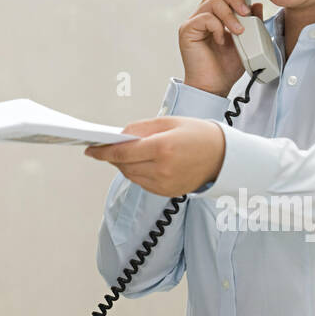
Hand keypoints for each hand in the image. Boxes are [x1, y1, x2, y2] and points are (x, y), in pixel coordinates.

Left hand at [84, 116, 224, 196]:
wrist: (223, 156)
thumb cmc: (197, 134)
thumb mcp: (168, 122)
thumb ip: (140, 129)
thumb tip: (119, 136)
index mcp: (163, 148)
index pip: (123, 153)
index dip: (103, 152)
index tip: (90, 149)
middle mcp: (163, 169)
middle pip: (124, 165)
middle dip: (112, 156)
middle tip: (104, 147)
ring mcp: (165, 184)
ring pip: (131, 176)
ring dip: (123, 165)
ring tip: (124, 154)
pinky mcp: (168, 193)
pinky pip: (142, 183)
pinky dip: (136, 173)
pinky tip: (140, 163)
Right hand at [177, 0, 264, 96]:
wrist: (215, 86)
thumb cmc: (228, 66)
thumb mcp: (247, 41)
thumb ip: (251, 22)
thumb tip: (255, 5)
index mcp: (216, 15)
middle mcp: (203, 15)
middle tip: (245, 14)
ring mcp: (193, 22)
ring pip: (213, 2)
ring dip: (230, 15)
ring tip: (237, 31)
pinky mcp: (187, 30)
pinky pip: (205, 17)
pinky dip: (218, 27)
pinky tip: (221, 40)